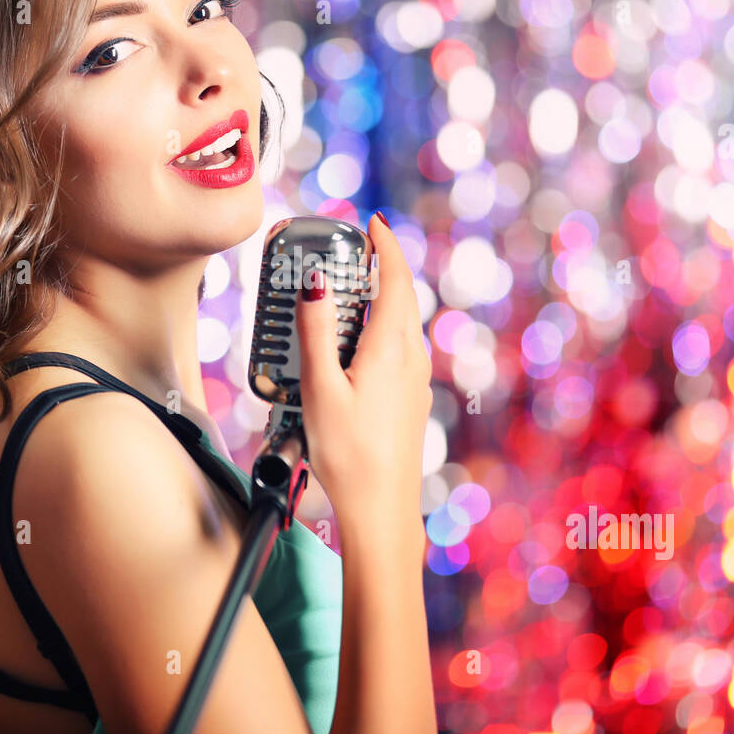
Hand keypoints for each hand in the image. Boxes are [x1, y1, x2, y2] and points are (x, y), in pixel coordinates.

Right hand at [294, 212, 431, 528]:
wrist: (383, 511)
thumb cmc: (350, 456)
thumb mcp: (321, 388)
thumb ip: (317, 331)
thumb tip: (317, 283)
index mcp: (392, 349)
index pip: (395, 280)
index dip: (385, 246)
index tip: (371, 222)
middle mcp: (412, 360)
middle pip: (403, 298)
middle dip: (381, 268)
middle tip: (355, 250)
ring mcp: (416, 382)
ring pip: (404, 325)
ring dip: (382, 300)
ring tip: (351, 293)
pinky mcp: (411, 402)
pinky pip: (401, 349)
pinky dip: (383, 329)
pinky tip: (359, 346)